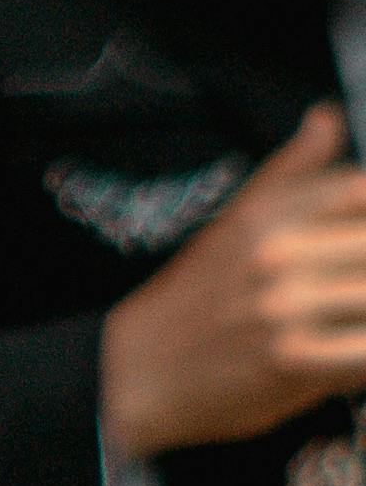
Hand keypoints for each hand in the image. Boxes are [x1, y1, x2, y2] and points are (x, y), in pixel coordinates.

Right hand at [100, 107, 365, 457]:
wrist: (142, 369)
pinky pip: (365, 352)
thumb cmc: (198, 292)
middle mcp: (279, 253)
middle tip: (356, 273)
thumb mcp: (238, 218)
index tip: (359, 233)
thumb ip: (294, 169)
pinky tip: (357, 346)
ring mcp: (287, 309)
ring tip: (355, 306)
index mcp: (270, 212)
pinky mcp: (296, 364)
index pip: (359, 188)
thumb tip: (328, 116)